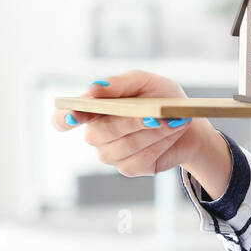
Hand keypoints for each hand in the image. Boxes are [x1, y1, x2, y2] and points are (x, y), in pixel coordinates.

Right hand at [51, 69, 223, 177]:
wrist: (187, 120)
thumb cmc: (161, 98)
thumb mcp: (144, 82)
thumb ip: (119, 83)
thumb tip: (94, 89)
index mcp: (93, 110)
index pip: (62, 119)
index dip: (65, 118)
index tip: (76, 115)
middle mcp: (96, 134)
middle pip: (99, 133)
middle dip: (129, 122)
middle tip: (155, 115)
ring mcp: (110, 154)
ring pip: (124, 146)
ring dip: (153, 132)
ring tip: (173, 120)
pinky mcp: (130, 168)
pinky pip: (141, 159)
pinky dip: (161, 143)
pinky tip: (172, 132)